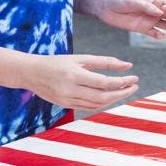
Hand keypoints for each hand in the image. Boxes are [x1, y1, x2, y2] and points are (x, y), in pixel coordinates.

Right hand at [21, 54, 138, 109]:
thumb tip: (128, 65)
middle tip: (134, 86)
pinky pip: (89, 107)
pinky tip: (110, 97)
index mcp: (74, 74)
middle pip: (103, 97)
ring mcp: (67, 99)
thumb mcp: (80, 58)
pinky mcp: (65, 105)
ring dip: (114, 99)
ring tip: (124, 90)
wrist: (31, 73)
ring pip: (97, 104)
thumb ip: (105, 61)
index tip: (135, 78)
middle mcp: (70, 89)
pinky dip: (102, 103)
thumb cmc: (58, 62)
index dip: (123, 82)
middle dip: (122, 93)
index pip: (105, 83)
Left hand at [91, 0, 165, 37]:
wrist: (107, 10)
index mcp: (155, 2)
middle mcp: (155, 12)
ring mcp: (150, 21)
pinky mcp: (144, 30)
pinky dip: (159, 35)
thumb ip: (147, 6)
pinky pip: (155, 33)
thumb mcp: (133, 1)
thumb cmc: (120, 1)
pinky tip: (159, 36)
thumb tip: (160, 12)